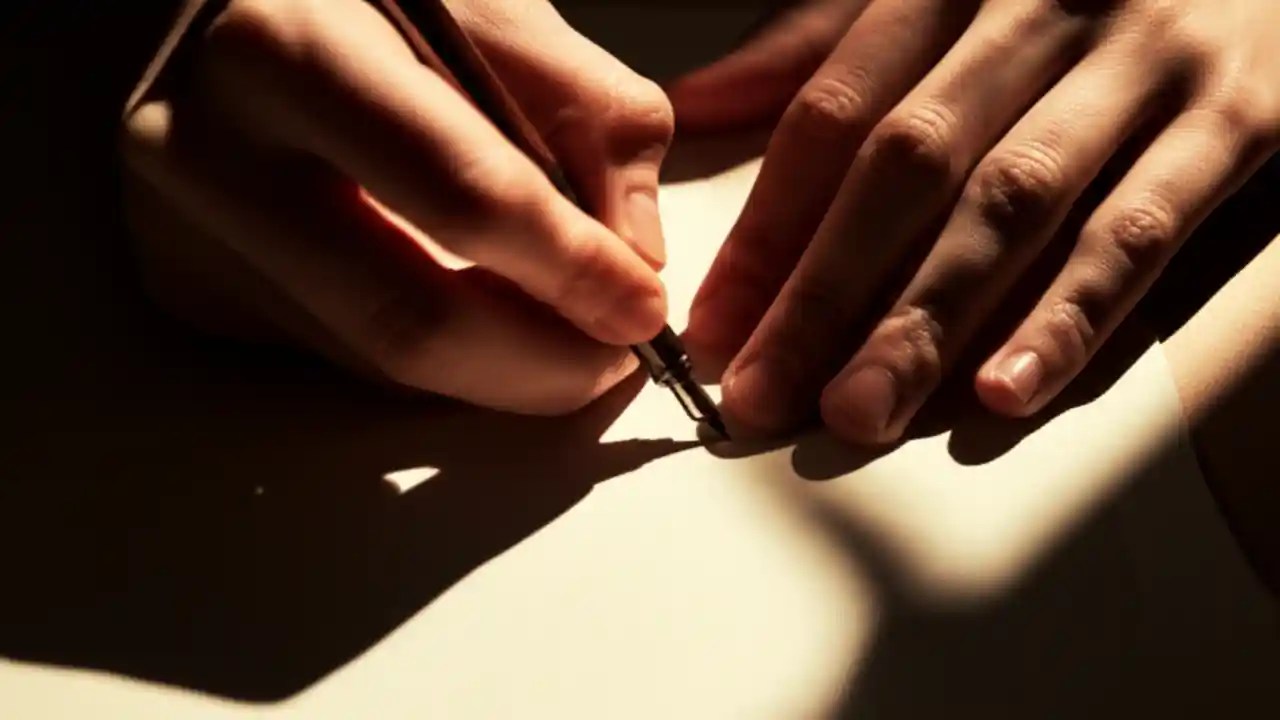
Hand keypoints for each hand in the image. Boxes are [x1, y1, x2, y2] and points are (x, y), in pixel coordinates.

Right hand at [120, 0, 673, 413]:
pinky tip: (473, 309)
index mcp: (290, 51)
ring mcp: (191, 235)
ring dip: (498, 371)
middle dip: (542, 364)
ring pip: (380, 361)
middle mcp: (212, 155)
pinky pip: (347, 355)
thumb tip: (633, 260)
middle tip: (615, 357)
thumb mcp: (487, 6)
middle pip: (409, 320)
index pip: (458, 194)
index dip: (569, 268)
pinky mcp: (193, 288)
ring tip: (564, 333)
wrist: (215, 14)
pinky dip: (436, 354)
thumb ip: (588, 114)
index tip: (642, 309)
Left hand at [674, 0, 1279, 441]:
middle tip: (763, 391)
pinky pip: (1140, 228)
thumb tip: (703, 102)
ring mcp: (1143, 60)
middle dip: (824, 290)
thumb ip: (823, 41)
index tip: (717, 325)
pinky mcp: (1241, 115)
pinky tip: (1006, 389)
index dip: (768, 227)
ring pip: (1010, 205)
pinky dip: (1070, 314)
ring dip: (925, 319)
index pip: (834, 113)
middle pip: (909, 165)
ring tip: (858, 408)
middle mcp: (1041, 9)